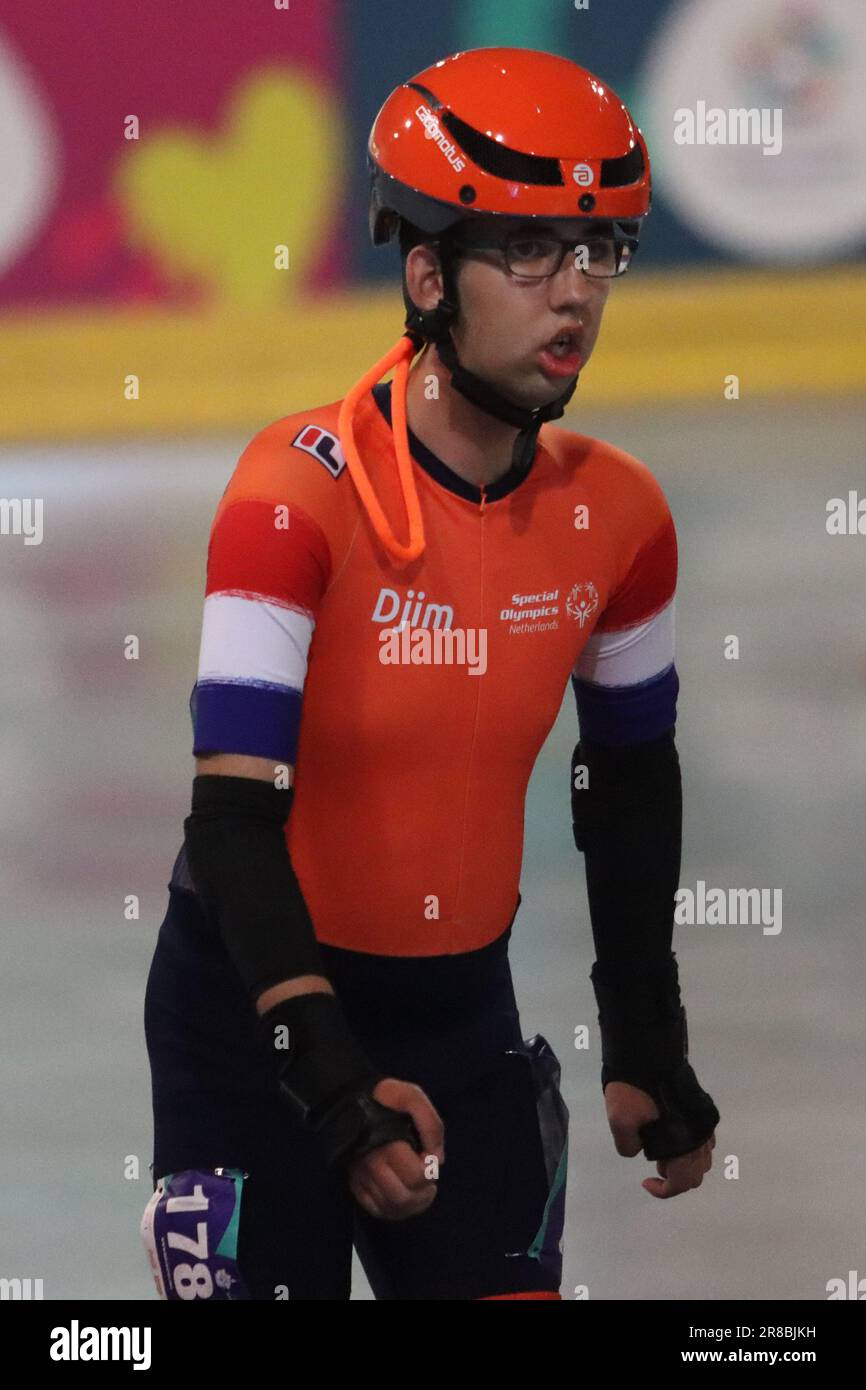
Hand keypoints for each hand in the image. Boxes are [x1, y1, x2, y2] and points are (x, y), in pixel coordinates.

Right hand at [347, 1078, 444, 1220]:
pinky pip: (374, 1209)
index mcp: (387, 1144)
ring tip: (421, 1193)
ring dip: (411, 1207)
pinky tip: (404, 1199)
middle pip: (401, 1199)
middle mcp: (371, 1165)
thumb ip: (431, 1124)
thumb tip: (438, 1159)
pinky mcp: (354, 1183)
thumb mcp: (413, 1097)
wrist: (348, 1097)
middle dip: (422, 1195)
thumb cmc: (385, 1097)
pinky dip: (393, 1211)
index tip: (427, 1156)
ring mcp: (360, 1177)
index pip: (414, 1176)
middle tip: (429, 1183)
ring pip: (389, 1209)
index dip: (428, 1170)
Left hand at [604, 1080, 715, 1198]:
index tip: (645, 1181)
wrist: (649, 1055)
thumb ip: (628, 1146)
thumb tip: (638, 1150)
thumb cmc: (635, 1090)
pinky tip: (669, 1135)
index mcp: (684, 1144)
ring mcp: (703, 1124)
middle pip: (695, 1174)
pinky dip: (688, 1147)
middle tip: (653, 1162)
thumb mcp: (620, 1121)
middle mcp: (701, 1138)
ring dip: (683, 1162)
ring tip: (659, 1148)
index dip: (663, 1190)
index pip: (682, 1182)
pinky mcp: (701, 1111)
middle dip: (674, 1176)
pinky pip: (701, 1140)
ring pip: (701, 1158)